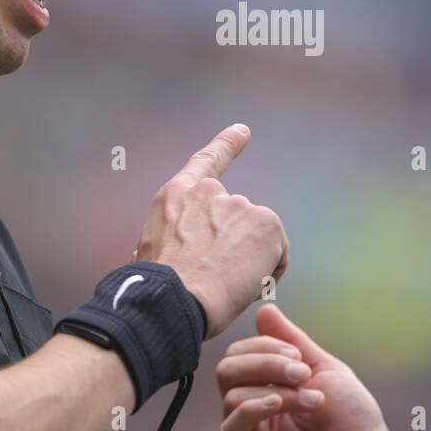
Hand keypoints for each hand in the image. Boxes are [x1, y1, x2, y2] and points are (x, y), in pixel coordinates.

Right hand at [135, 124, 287, 338]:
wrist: (175, 299)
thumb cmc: (160, 289)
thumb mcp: (153, 251)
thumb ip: (177, 238)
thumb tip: (184, 254)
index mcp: (176, 196)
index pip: (205, 163)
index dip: (225, 145)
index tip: (242, 131)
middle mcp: (210, 192)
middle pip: (236, 223)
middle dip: (233, 250)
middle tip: (214, 280)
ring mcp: (240, 204)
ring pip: (256, 242)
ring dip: (248, 264)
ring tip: (222, 288)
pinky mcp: (267, 222)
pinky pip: (277, 256)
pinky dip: (268, 275)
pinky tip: (245, 288)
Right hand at [217, 304, 414, 430]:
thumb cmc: (352, 419)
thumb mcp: (323, 369)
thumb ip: (292, 341)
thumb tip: (265, 310)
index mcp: (267, 386)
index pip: (240, 354)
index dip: (264, 346)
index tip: (298, 356)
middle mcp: (254, 407)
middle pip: (227, 369)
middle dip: (264, 362)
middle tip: (300, 373)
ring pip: (230, 394)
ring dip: (275, 388)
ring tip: (308, 399)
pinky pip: (229, 428)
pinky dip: (253, 408)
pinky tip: (277, 404)